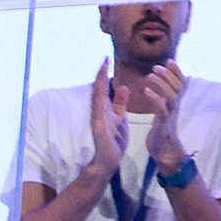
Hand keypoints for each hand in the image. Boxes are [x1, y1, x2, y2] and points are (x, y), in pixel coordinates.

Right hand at [83, 63, 129, 182]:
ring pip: (97, 98)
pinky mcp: (99, 128)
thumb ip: (119, 104)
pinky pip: (99, 112)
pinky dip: (100, 102)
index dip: (105, 73)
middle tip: (105, 58)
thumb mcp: (119, 118)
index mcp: (104, 109)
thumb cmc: (113, 141)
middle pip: (98, 89)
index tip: (108, 58)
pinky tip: (102, 92)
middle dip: (101, 74)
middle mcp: (99, 112)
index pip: (104, 88)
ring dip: (99, 84)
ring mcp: (97, 120)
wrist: (108, 162)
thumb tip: (123, 86)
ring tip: (102, 69)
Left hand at [119, 59, 191, 164]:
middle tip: (156, 67)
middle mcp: (175, 107)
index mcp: (176, 102)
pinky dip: (155, 98)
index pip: (182, 83)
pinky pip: (162, 109)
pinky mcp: (163, 124)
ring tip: (150, 76)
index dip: (177, 71)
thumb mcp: (165, 109)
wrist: (163, 151)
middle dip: (168, 75)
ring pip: (172, 96)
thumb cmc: (162, 128)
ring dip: (162, 84)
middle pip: (179, 87)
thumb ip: (165, 96)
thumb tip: (163, 82)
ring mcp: (170, 116)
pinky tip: (146, 91)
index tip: (169, 60)